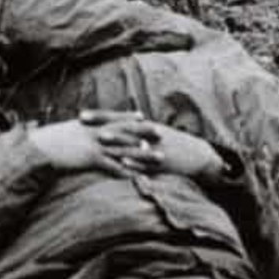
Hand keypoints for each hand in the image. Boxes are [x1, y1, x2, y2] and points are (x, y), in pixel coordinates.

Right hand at [27, 114, 156, 174]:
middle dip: (143, 132)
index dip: (129, 118)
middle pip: (125, 131)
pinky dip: (126, 171)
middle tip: (161, 133)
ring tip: (157, 157)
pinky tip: (138, 176)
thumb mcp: (65, 131)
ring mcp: (95, 145)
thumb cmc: (49, 140)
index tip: (143, 117)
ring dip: (142, 154)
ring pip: (124, 149)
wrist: (37, 148)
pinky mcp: (91, 158)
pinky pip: (113, 166)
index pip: (114, 118)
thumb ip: (78, 129)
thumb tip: (82, 127)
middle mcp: (96, 131)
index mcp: (90, 123)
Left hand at [75, 112, 230, 182]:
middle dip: (102, 123)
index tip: (80, 115)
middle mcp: (147, 134)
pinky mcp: (163, 163)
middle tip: (82, 121)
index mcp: (143, 128)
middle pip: (121, 127)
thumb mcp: (153, 137)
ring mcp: (155, 148)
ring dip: (118, 141)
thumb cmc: (172, 147)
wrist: (198, 158)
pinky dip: (136, 163)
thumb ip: (133, 135)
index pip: (117, 119)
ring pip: (133, 144)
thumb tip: (112, 133)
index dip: (99, 116)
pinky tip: (125, 164)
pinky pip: (147, 164)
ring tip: (101, 139)